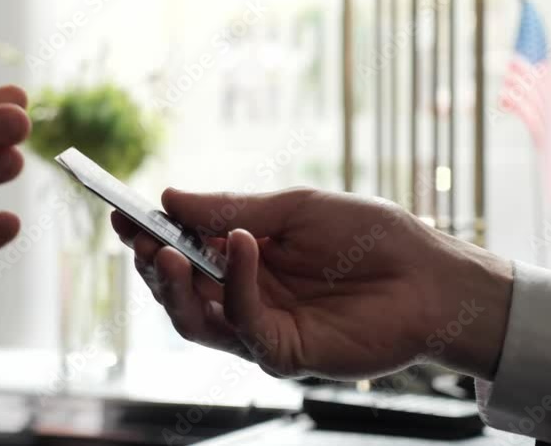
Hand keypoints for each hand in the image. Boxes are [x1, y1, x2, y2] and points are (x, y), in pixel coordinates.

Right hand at [112, 187, 513, 381]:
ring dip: (172, 285)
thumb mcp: (293, 208)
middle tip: (136, 235)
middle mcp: (245, 298)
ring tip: (163, 249)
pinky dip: (235, 284)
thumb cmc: (369, 236)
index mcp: (243, 261)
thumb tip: (169, 196)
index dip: (148, 235)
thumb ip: (231, 208)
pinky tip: (240, 245)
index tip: (119, 212)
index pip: (182, 252)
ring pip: (194, 320)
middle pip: (177, 292)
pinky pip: (243, 323)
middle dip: (149, 263)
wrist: (431, 275)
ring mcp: (262, 329)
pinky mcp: (285, 354)